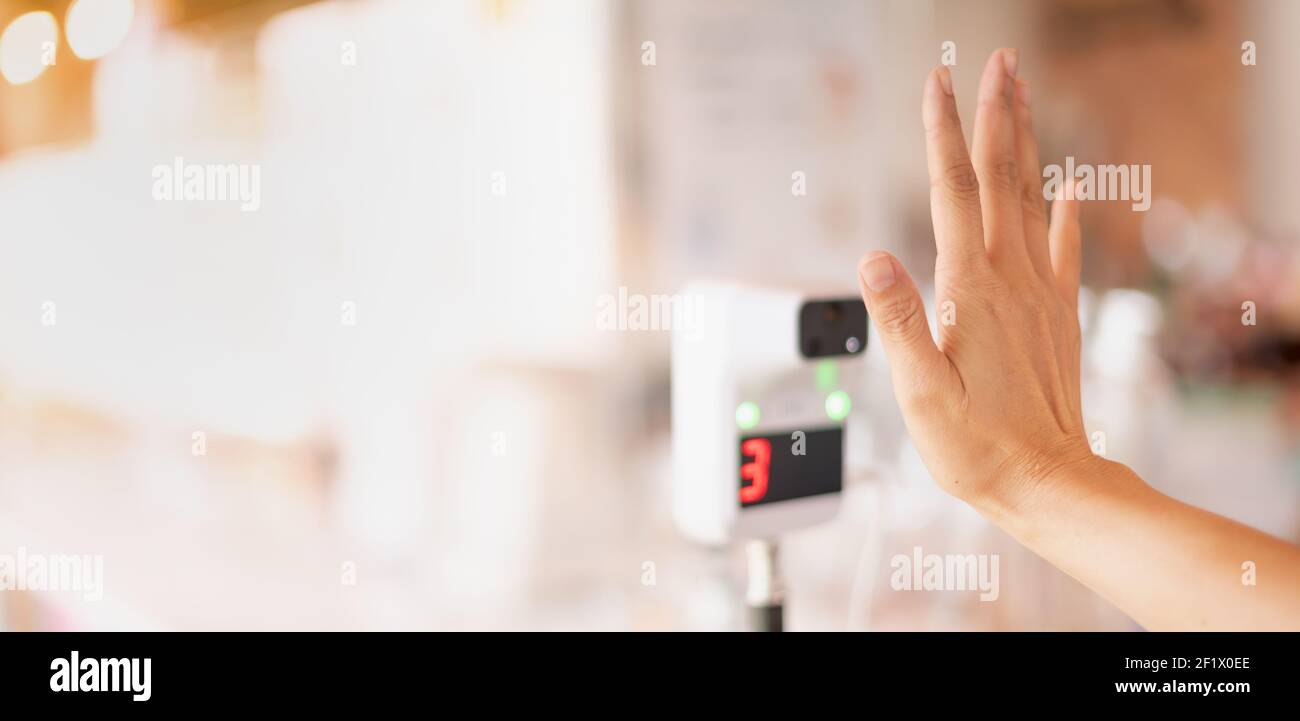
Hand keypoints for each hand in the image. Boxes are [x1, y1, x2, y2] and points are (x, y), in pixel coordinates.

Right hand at [856, 49, 1101, 517]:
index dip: (940, 132)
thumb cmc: (978, 445)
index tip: (936, 82)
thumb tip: (873, 257)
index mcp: (970, 288)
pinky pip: (1065, 247)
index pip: (950, 190)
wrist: (1049, 481)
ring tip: (1022, 96)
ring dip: (1026, 143)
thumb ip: (898, 319)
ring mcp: (1040, 292)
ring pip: (1033, 199)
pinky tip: (1073, 186)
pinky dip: (1069, 210)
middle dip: (995, 113)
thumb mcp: (919, 390)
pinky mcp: (1057, 313)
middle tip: (995, 61)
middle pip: (1001, 177)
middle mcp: (1011, 278)